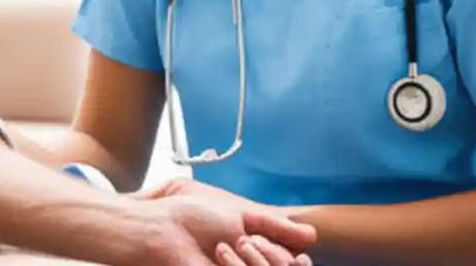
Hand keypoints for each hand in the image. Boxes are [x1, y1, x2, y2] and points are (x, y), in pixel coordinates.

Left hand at [137, 190, 313, 265]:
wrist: (163, 229)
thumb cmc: (195, 218)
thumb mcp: (242, 214)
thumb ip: (276, 226)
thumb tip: (312, 235)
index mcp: (255, 250)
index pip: (293, 263)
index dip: (297, 259)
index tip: (296, 252)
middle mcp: (249, 265)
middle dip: (274, 257)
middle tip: (246, 241)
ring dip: (257, 261)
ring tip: (225, 246)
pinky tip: (221, 253)